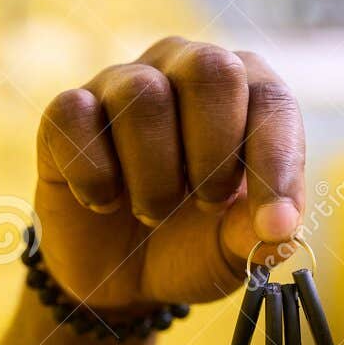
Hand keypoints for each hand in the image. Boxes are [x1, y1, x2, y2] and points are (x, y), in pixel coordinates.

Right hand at [33, 38, 303, 309]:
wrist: (121, 276)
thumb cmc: (194, 243)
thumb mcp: (238, 249)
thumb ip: (262, 235)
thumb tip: (277, 227)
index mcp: (245, 91)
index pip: (271, 99)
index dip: (276, 162)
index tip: (273, 225)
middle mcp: (185, 68)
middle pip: (210, 70)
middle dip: (214, 154)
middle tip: (207, 202)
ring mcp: (122, 82)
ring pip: (142, 97)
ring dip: (155, 177)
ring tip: (154, 211)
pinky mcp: (66, 111)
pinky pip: (76, 117)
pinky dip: (96, 178)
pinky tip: (105, 202)